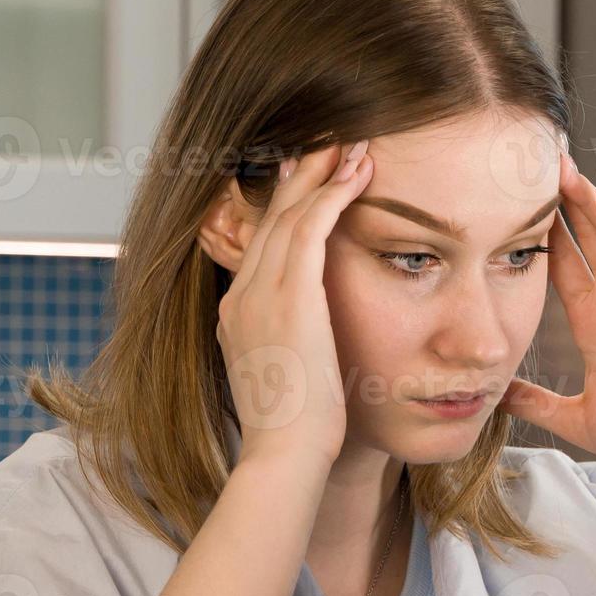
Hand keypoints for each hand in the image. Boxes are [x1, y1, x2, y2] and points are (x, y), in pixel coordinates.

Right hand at [216, 141, 372, 470]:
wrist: (284, 455)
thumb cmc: (296, 433)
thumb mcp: (287, 379)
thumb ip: (293, 348)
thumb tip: (311, 343)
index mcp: (239, 315)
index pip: (263, 246)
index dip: (285, 207)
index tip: (305, 179)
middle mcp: (242, 296)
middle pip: (271, 219)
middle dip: (299, 177)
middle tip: (325, 141)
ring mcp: (261, 294)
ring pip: (290, 214)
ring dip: (321, 174)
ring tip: (349, 144)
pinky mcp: (289, 296)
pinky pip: (312, 228)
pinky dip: (334, 194)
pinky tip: (357, 172)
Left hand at [499, 153, 595, 494]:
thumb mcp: (576, 418)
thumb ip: (537, 403)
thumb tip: (497, 396)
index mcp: (595, 325)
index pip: (562, 266)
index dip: (541, 234)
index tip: (512, 204)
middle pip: (585, 240)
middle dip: (562, 203)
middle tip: (535, 161)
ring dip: (589, 201)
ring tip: (564, 164)